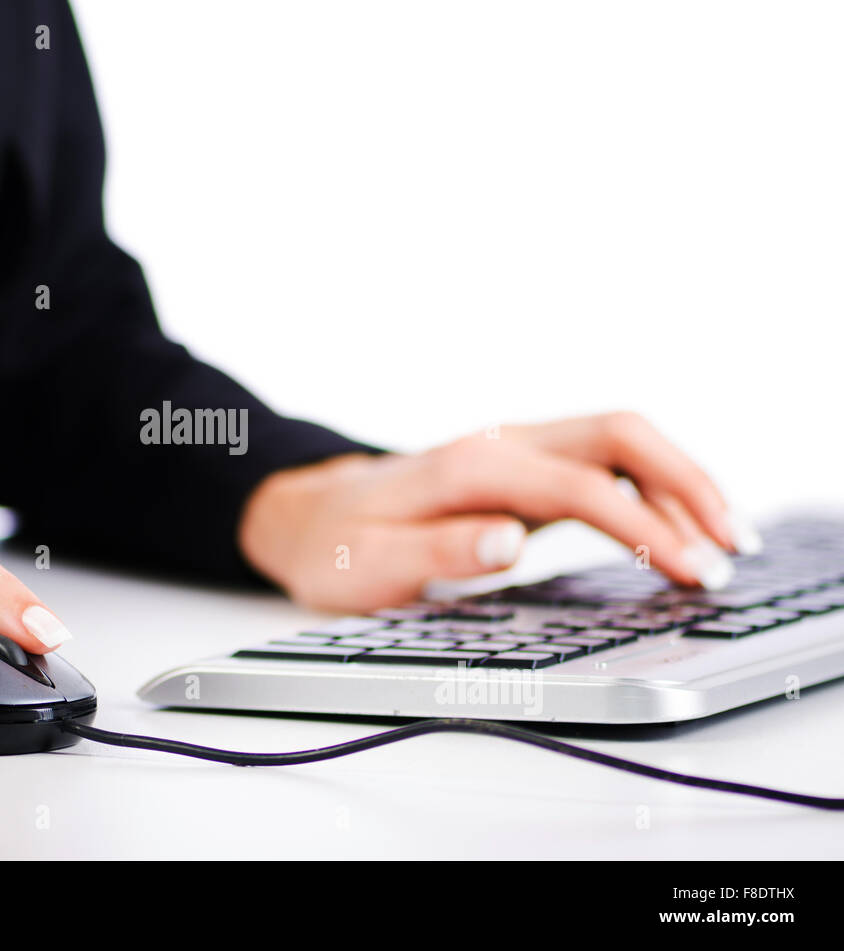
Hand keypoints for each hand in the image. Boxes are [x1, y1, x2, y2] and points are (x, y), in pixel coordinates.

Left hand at [237, 412, 759, 611]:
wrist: (312, 517)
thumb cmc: (338, 546)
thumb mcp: (371, 565)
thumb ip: (439, 551)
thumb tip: (510, 541)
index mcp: (468, 466)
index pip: (580, 484)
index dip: (645, 525)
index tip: (690, 570)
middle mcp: (501, 445)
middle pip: (620, 434)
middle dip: (687, 482)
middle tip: (731, 546)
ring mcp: (516, 453)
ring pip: (621, 443)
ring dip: (678, 482)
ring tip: (724, 542)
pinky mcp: (524, 471)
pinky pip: (604, 467)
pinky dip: (651, 492)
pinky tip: (675, 529)